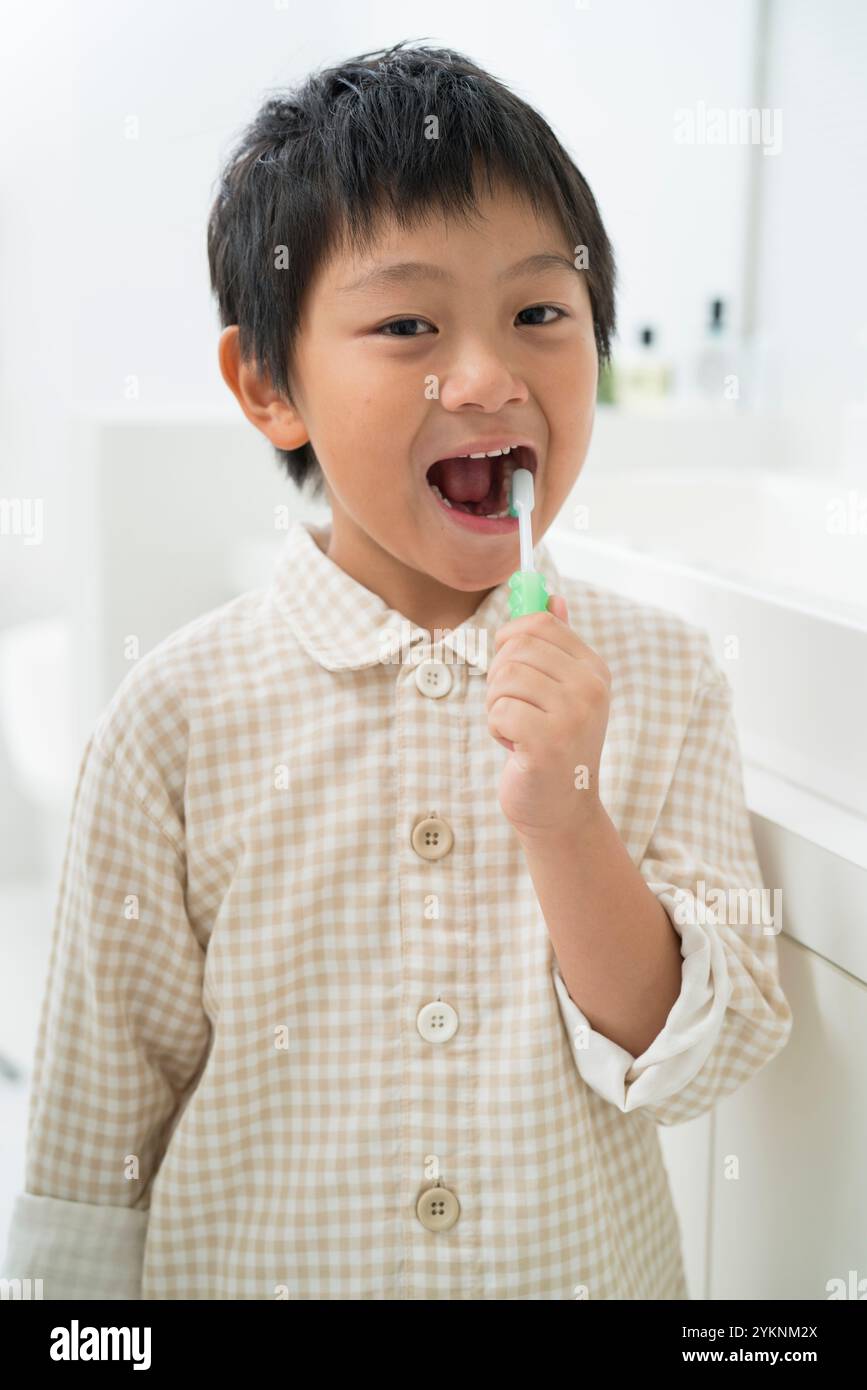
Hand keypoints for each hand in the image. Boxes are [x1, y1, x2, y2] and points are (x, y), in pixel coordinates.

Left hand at [485, 594, 610, 838]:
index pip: (540, 623)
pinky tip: (515, 748)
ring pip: (504, 680)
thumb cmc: (554, 747)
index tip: (512, 668)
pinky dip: (496, 730)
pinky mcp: (548, 742)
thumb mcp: (562, 692)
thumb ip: (558, 646)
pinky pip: (499, 712)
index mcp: (594, 670)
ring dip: (497, 706)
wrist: (562, 810)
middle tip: (515, 709)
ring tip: (517, 729)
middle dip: (500, 679)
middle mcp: (590, 688)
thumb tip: (553, 596)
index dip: (511, 640)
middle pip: (517, 649)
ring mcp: (573, 715)